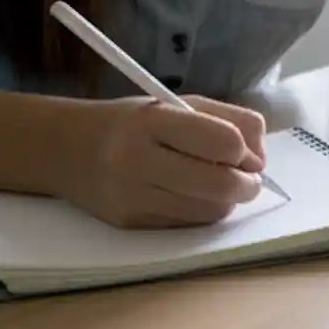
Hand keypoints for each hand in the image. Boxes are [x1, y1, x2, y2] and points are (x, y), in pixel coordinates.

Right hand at [60, 95, 267, 228]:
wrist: (67, 149)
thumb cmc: (135, 124)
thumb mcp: (180, 104)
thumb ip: (231, 121)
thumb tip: (260, 159)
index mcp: (154, 121)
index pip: (224, 141)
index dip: (246, 151)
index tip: (246, 153)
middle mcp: (139, 160)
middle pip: (221, 184)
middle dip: (248, 184)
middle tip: (249, 178)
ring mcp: (133, 196)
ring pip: (210, 210)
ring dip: (227, 200)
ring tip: (219, 184)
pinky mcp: (132, 223)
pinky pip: (189, 224)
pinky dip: (203, 211)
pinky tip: (193, 195)